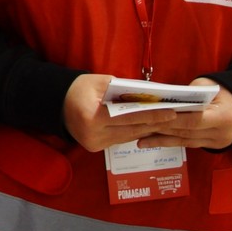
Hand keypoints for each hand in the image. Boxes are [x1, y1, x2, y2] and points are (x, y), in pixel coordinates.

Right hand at [61, 73, 179, 152]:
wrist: (56, 103)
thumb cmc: (78, 88)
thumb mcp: (100, 82)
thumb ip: (123, 89)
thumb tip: (149, 96)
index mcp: (92, 118)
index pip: (128, 117)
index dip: (152, 115)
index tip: (171, 112)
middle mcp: (93, 136)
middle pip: (131, 130)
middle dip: (154, 123)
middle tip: (176, 116)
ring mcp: (94, 145)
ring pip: (128, 137)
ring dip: (148, 129)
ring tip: (167, 122)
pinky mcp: (95, 148)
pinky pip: (120, 140)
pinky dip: (135, 132)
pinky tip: (149, 126)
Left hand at [133, 78, 231, 150]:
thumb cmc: (224, 92)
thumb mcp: (210, 86)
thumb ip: (191, 92)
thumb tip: (166, 97)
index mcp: (224, 116)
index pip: (196, 120)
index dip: (175, 119)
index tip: (154, 116)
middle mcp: (220, 134)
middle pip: (186, 132)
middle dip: (161, 129)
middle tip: (139, 126)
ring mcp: (215, 143)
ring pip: (184, 142)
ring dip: (161, 139)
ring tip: (139, 138)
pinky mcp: (209, 146)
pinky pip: (186, 145)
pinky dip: (168, 142)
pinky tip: (151, 141)